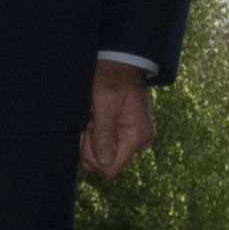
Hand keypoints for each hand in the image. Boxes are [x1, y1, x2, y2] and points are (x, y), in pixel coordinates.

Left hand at [81, 61, 153, 175]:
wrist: (122, 61)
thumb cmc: (113, 75)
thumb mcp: (105, 100)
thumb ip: (104, 132)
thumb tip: (105, 162)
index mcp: (138, 135)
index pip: (110, 168)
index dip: (93, 154)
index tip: (89, 130)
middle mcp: (139, 141)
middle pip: (105, 164)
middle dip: (90, 146)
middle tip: (89, 121)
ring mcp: (133, 139)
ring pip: (103, 156)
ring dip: (91, 140)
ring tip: (92, 117)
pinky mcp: (126, 135)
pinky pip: (106, 146)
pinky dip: (95, 136)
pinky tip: (95, 119)